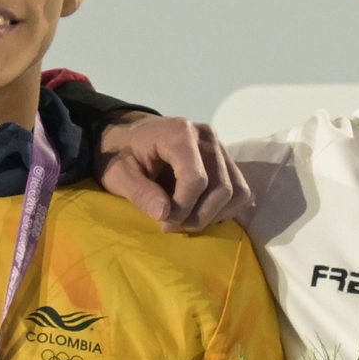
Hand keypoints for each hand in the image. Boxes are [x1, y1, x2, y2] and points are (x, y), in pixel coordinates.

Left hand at [98, 113, 249, 230]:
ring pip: (237, 191)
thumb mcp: (118, 174)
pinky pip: (240, 190)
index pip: (196, 178)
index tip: (163, 222)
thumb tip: (165, 214)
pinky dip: (224, 209)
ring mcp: (220, 147)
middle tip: (172, 226)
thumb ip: (140, 192)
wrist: (127, 136)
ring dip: (214, 214)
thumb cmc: (120, 154)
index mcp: (179, 133)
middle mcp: (206, 136)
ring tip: (185, 220)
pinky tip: (200, 212)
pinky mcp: (225, 160)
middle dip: (198, 215)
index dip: (183, 208)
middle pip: (222, 187)